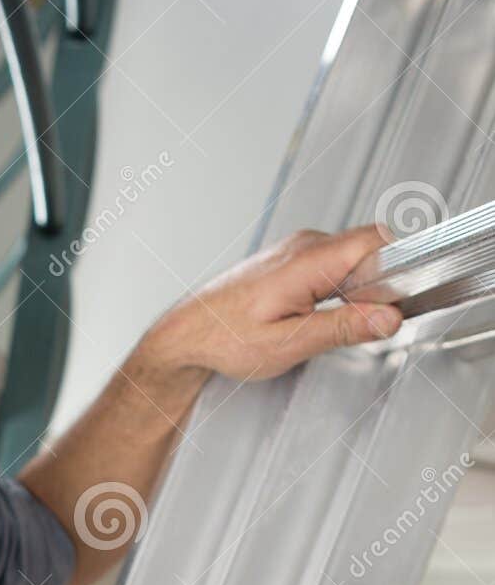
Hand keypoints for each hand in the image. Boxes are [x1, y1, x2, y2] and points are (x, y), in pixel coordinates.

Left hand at [142, 225, 402, 383]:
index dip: (397, 269)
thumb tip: (387, 318)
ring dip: (359, 288)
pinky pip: (334, 264)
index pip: (377, 240)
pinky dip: (340, 288)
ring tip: (336, 322)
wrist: (187, 334)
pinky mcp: (292, 260)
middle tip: (367, 321)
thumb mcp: (290, 343)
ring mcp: (297, 249)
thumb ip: (343, 328)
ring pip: (352, 257)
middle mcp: (304, 245)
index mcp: (308, 260)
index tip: (395, 301)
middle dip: (380, 283)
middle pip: (370, 248)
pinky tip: (321, 315)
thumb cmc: (224, 339)